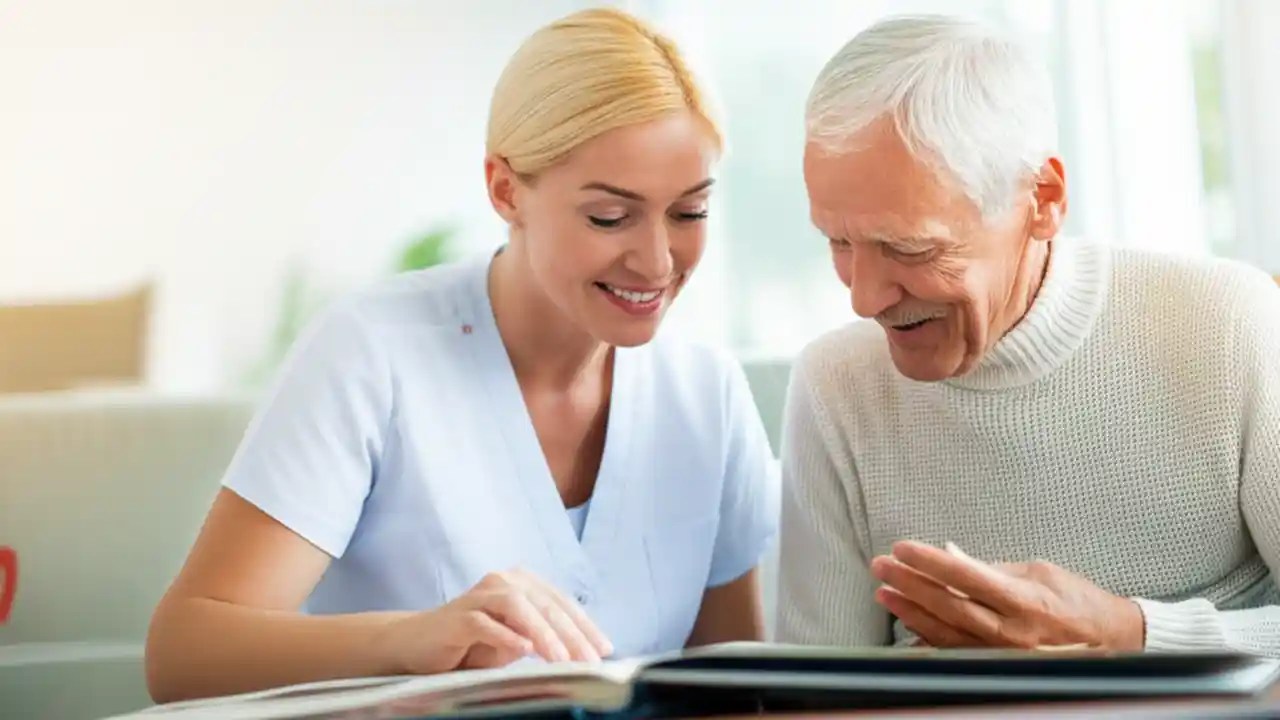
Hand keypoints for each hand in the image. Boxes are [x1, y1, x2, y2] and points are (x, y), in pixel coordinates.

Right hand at [378, 569, 613, 674]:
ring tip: (562, 658)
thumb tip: (582, 652)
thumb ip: (543, 639)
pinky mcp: (458, 615)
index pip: (561, 603)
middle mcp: (503, 582)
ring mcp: (480, 596)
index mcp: (522, 584)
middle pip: (545, 604)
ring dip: (544, 633)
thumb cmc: (472, 644)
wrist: (418, 645)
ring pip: (519, 607)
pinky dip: (505, 636)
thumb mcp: (515, 642)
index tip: (604, 650)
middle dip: (571, 634)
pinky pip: (485, 623)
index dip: (585, 626)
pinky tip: (522, 650)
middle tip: (589, 660)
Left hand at [870, 541, 1144, 651]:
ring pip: (946, 634)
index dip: (929, 561)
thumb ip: (992, 567)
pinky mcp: (1001, 668)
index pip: (965, 576)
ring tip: (885, 593)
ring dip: (911, 612)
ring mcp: (1005, 655)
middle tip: (881, 566)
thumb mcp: (1039, 572)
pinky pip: (956, 656)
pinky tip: (907, 630)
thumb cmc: (1077, 600)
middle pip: (948, 606)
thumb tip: (950, 555)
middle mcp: (1012, 632)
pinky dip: (929, 642)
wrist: (1114, 643)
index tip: (902, 547)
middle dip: (909, 584)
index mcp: (1024, 600)